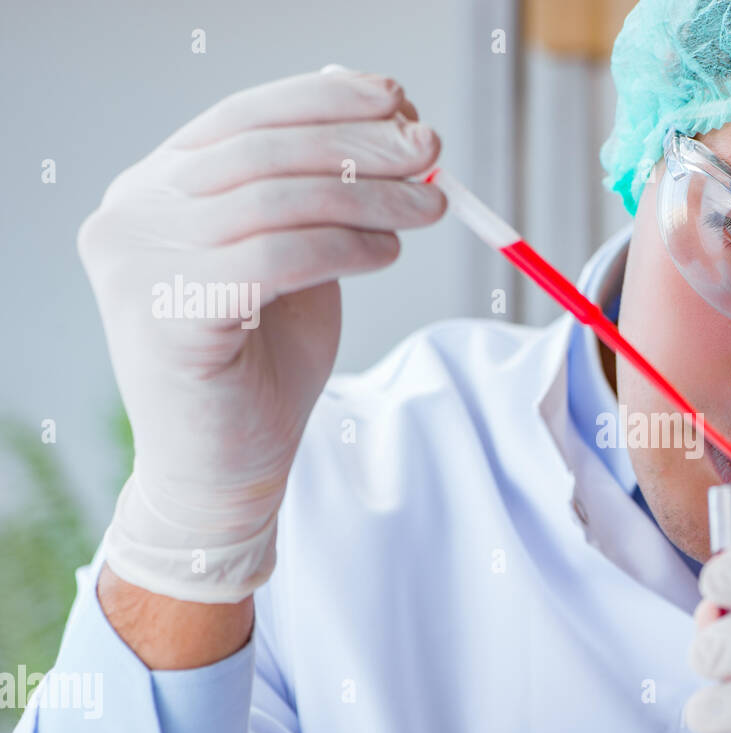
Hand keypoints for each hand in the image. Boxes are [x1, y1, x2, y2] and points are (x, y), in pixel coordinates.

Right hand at [81, 65, 445, 601]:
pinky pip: (276, 258)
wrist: (226, 469)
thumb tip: (387, 115)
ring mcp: (138, 263)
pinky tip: (387, 253)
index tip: (399, 100)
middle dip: (360, 145)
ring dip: (370, 197)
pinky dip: (344, 246)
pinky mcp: (166, 313)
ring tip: (430, 208)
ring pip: (276, 201)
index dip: (324, 99)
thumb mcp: (299, 259)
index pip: (243, 117)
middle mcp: (131, 213)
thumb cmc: (264, 365)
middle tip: (432, 152)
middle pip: (262, 151)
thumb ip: (322, 193)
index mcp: (155, 188)